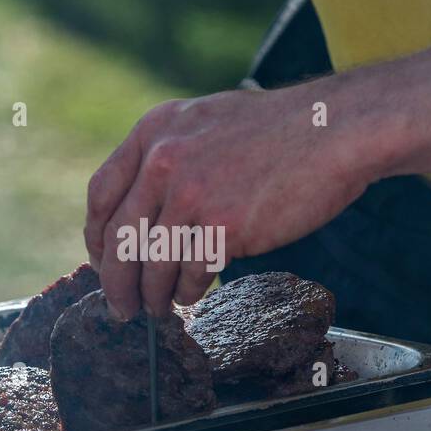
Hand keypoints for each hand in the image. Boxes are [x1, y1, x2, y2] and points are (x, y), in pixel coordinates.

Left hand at [84, 76, 382, 319]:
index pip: (101, 194)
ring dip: (151, 295)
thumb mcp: (206, 122)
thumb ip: (171, 154)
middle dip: (115, 281)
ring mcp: (191, 194)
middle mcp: (163, 160)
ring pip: (151, 264)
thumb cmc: (280, 131)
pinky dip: (186, 292)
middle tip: (120, 305)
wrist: (334, 130)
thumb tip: (143, 205)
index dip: (95, 237)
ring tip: (157, 308)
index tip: (102, 261)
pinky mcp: (223, 226)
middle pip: (119, 238)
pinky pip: (189, 274)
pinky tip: (191, 295)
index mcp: (154, 131)